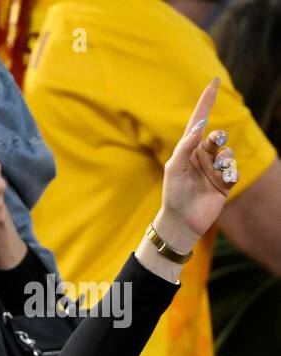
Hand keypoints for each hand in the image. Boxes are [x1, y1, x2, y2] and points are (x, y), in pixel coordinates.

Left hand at [156, 79, 238, 250]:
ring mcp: (214, 169)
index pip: (198, 121)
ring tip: (216, 171)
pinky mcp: (224, 182)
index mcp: (188, 150)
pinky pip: (234, 170)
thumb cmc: (173, 194)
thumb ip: (185, 147)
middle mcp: (202, 156)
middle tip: (215, 143)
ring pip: (228, 153)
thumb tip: (198, 127)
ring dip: (224, 160)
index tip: (213, 82)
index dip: (206, 102)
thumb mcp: (174, 168)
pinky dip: (230, 173)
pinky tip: (223, 182)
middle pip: (217, 137)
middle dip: (218, 138)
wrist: (182, 221)